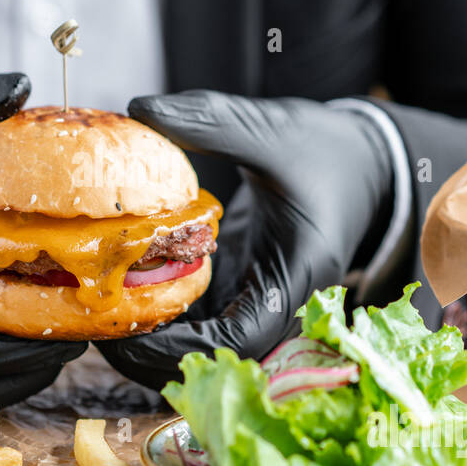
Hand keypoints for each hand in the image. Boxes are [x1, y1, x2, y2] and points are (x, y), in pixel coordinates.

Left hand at [96, 91, 392, 388]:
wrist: (364, 160)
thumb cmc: (327, 148)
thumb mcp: (271, 130)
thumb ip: (211, 121)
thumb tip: (142, 107)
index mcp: (296, 273)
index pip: (242, 338)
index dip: (186, 349)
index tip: (133, 336)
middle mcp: (281, 299)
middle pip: (220, 358)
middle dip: (159, 356)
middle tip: (102, 334)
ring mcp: (263, 298)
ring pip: (210, 347)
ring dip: (159, 344)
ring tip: (104, 322)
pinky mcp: (248, 288)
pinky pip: (206, 321)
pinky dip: (168, 318)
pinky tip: (126, 299)